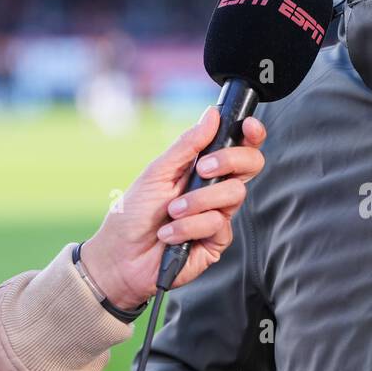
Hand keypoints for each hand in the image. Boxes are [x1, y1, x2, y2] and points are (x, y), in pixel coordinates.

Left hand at [79, 107, 265, 310]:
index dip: (251, 134)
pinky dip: (189, 227)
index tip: (248, 127)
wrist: (120, 256)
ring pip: (234, 194)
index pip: (237, 146)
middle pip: (249, 165)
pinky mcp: (217, 242)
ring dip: (197, 201)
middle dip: (229, 160)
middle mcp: (215, 189)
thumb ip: (187, 145)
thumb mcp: (156, 172)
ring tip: (171, 212)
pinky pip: (217, 224)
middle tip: (203, 169)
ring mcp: (218, 215)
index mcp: (202, 168)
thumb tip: (212, 115)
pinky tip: (170, 234)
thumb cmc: (134, 214)